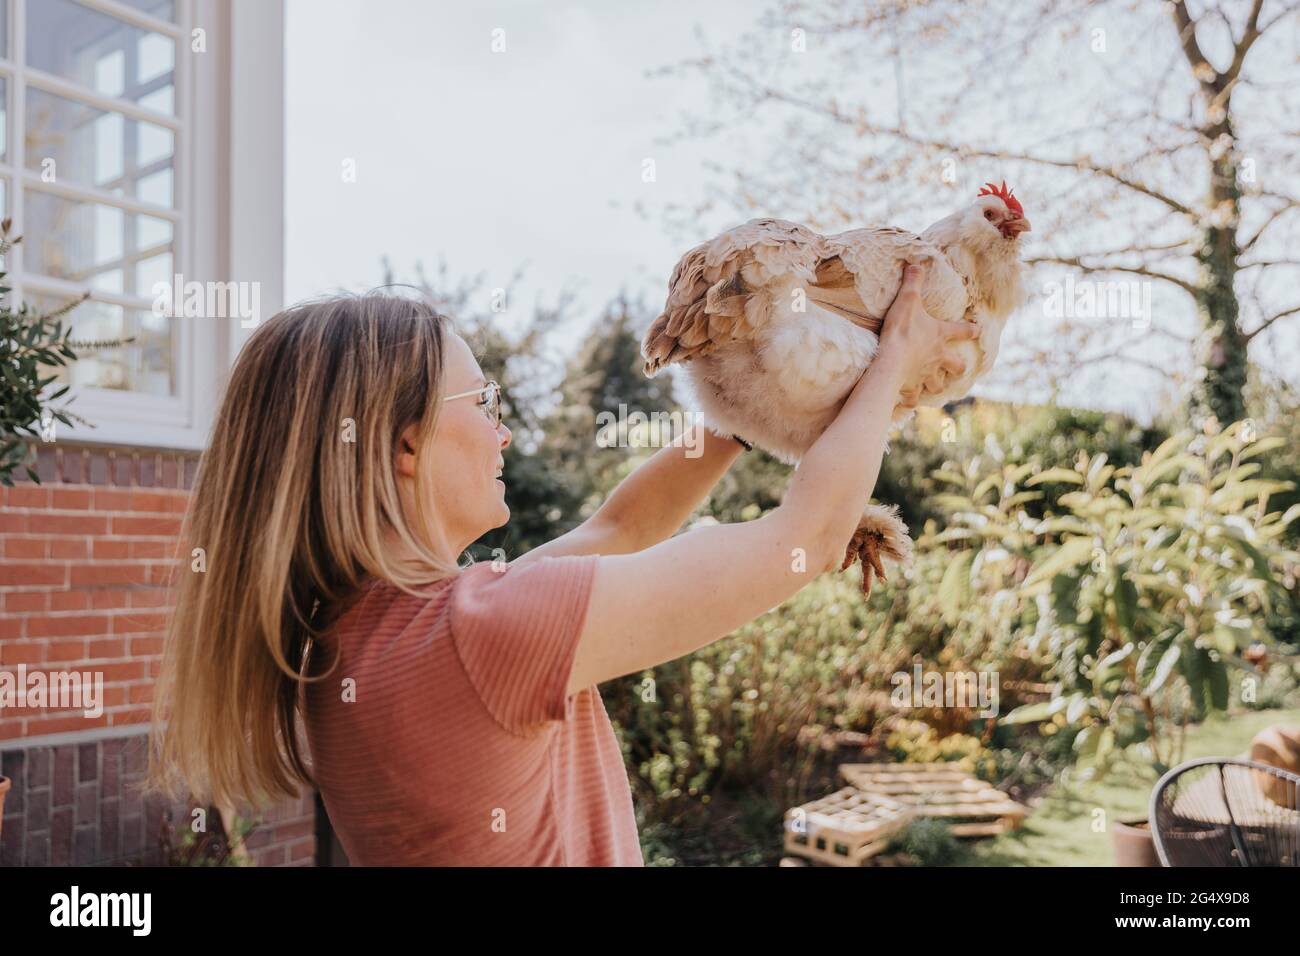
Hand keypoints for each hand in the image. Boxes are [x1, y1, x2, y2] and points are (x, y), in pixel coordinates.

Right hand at [876, 263, 979, 408]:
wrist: (890, 361)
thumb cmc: (902, 331)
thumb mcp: (907, 300)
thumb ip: (913, 282)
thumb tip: (915, 263)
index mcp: (940, 336)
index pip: (962, 331)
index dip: (971, 329)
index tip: (978, 330)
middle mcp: (937, 358)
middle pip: (955, 366)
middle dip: (958, 367)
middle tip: (959, 367)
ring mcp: (925, 375)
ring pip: (937, 386)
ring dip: (936, 386)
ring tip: (933, 387)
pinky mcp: (911, 388)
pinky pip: (913, 398)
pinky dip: (910, 399)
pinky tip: (908, 401)